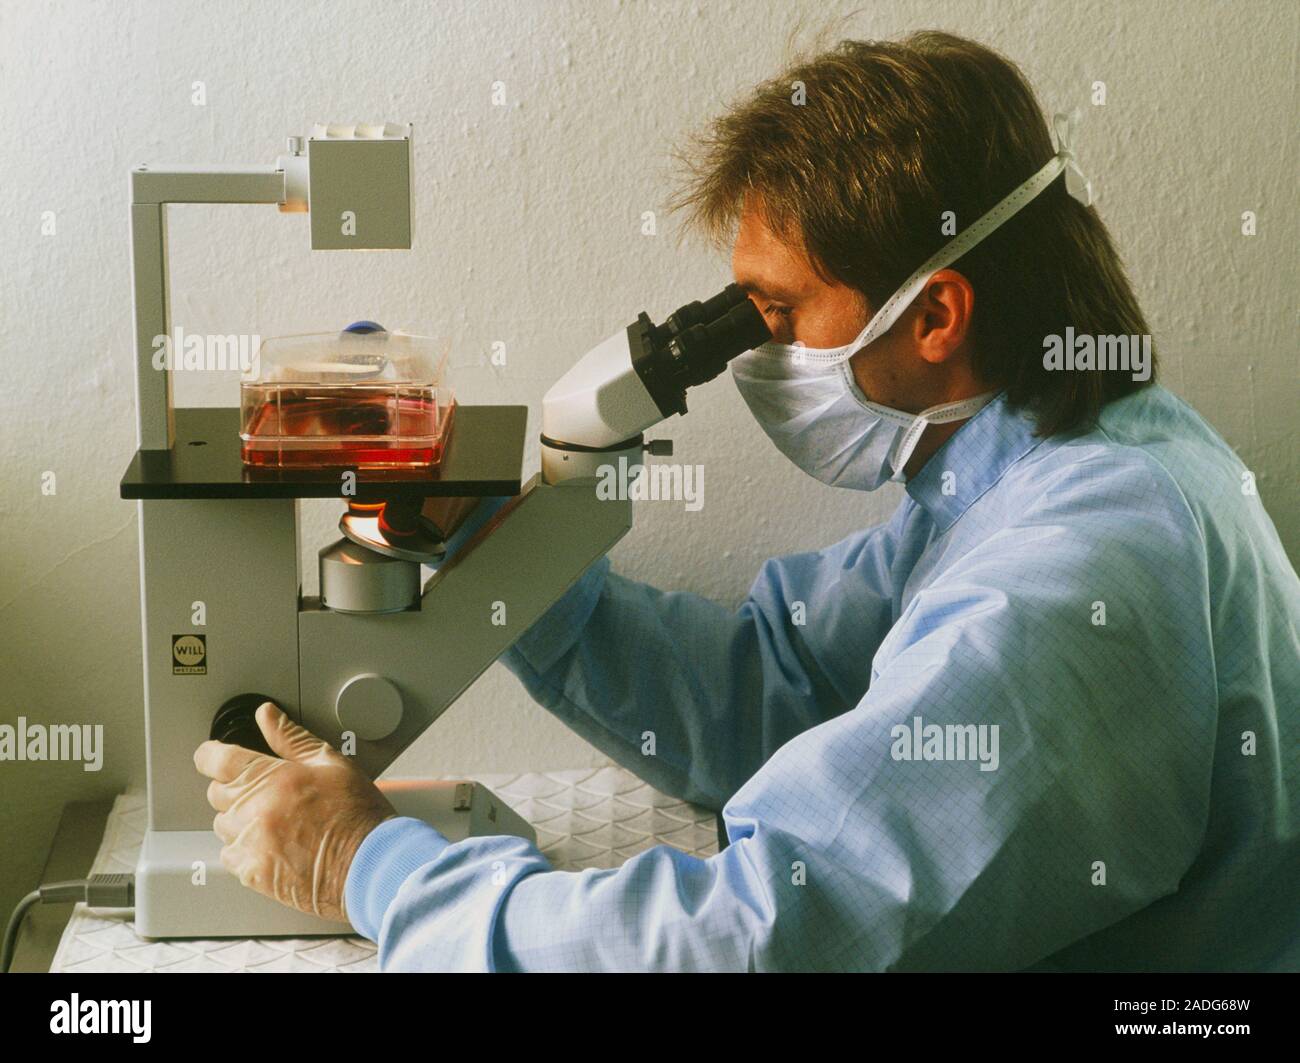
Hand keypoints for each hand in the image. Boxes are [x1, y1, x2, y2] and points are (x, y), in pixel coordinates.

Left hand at [194, 701, 397, 922]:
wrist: (369, 863)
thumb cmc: (356, 815)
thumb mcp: (331, 763)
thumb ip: (291, 738)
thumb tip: (268, 716)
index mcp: (269, 776)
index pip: (216, 759)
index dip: (211, 754)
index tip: (214, 755)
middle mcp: (252, 810)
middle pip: (216, 793)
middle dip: (234, 788)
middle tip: (266, 792)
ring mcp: (249, 843)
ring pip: (222, 825)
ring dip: (240, 820)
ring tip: (275, 821)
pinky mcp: (251, 873)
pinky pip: (229, 856)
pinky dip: (244, 850)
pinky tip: (273, 845)